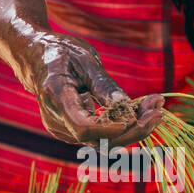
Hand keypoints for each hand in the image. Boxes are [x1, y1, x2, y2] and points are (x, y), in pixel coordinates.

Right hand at [19, 31, 162, 146]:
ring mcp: (63, 130)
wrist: (34, 57)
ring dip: (133, 127)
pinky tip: (143, 110)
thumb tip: (124, 106)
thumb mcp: (84, 59)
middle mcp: (56, 120)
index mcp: (56, 97)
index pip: (83, 127)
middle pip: (98, 140)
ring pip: (103, 141)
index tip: (134, 118)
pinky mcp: (73, 132)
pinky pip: (101, 135)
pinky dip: (124, 125)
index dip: (110, 129)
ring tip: (156, 105)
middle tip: (159, 109)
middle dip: (133, 128)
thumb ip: (103, 84)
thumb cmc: (58, 52)